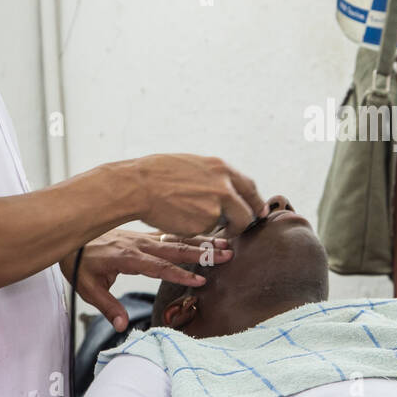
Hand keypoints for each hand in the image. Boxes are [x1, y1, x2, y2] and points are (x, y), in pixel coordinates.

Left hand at [60, 228, 231, 331]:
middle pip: (175, 249)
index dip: (179, 274)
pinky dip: (191, 236)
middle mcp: (139, 244)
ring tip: (225, 244)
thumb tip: (122, 326)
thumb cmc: (79, 262)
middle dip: (202, 253)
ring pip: (177, 239)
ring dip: (202, 242)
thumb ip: (107, 307)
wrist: (72, 234)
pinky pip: (171, 235)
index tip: (200, 281)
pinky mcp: (145, 235)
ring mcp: (143, 237)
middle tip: (226, 255)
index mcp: (127, 257)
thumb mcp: (87, 287)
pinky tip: (208, 237)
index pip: (158, 266)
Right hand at [131, 154, 265, 235]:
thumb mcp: (193, 164)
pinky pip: (205, 231)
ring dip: (215, 226)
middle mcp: (224, 187)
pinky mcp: (204, 224)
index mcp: (222, 168)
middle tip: (234, 228)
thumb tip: (226, 187)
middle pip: (247, 213)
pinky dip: (197, 230)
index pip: (250, 188)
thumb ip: (212, 176)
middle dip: (242, 223)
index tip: (258, 212)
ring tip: (190, 216)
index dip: (255, 202)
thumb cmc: (157, 173)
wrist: (138, 186)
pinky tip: (179, 219)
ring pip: (225, 224)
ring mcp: (216, 207)